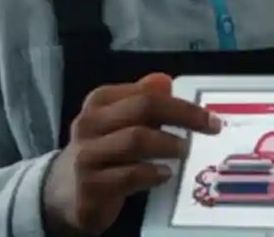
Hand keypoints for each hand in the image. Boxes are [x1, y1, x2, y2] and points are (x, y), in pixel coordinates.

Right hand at [42, 73, 221, 234]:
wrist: (63, 193)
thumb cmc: (101, 151)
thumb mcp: (119, 122)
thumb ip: (142, 101)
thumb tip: (165, 81)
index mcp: (99, 101)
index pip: (147, 95)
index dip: (182, 104)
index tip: (210, 117)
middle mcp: (90, 123)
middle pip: (143, 110)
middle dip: (183, 117)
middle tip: (210, 128)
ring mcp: (87, 154)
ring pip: (136, 141)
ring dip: (168, 145)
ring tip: (184, 152)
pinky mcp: (90, 185)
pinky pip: (129, 175)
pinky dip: (153, 174)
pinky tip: (164, 174)